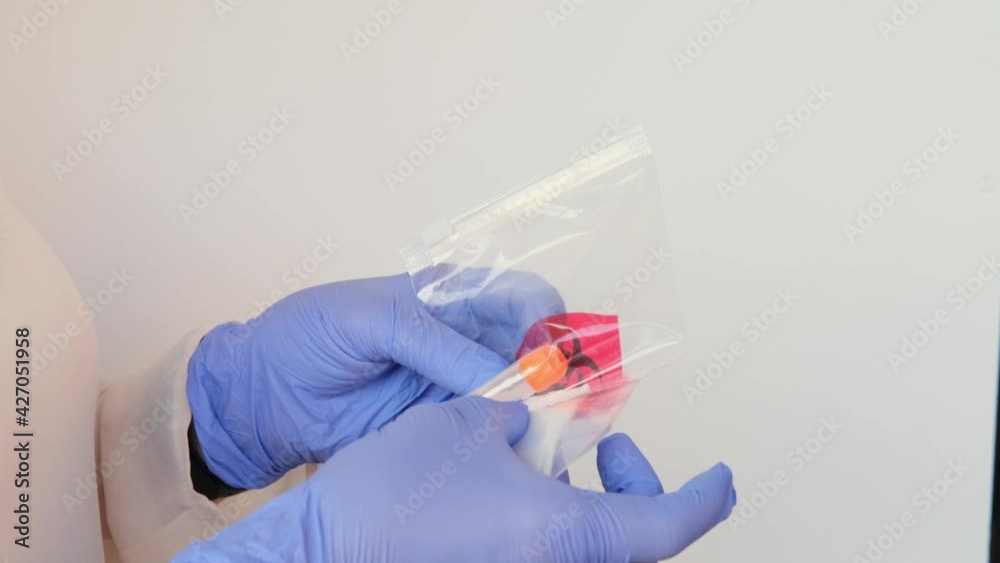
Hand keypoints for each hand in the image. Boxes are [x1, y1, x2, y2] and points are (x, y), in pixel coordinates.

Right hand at [173, 397, 735, 562]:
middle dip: (640, 491)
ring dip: (593, 505)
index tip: (724, 473)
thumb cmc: (395, 488)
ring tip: (554, 458)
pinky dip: (555, 523)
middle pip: (638, 544)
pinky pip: (550, 554)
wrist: (324, 550)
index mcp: (566, 536)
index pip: (670, 525)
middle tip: (610, 449)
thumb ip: (518, 418)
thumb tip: (529, 423)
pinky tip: (516, 487)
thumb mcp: (468, 424)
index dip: (706, 495)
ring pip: (593, 548)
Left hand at [186, 267, 564, 488]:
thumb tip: (505, 373)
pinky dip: (515, 442)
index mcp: (450, 295)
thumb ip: (436, 343)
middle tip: (556, 403)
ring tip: (546, 433)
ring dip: (542, 412)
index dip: (546, 320)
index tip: (546, 355)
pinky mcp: (445, 425)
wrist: (264, 395)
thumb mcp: (371, 321)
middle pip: (535, 349)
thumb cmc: (308, 335)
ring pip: (522, 395)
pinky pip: (493, 431)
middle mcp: (465, 339)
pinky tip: (520, 454)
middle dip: (555, 373)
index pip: (522, 296)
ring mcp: (457, 384)